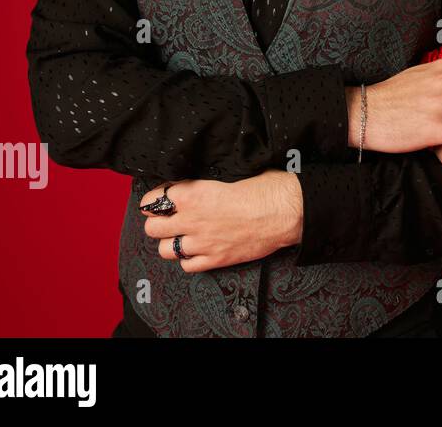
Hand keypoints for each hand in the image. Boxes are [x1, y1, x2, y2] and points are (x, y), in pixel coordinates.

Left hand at [140, 171, 301, 272]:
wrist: (289, 211)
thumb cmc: (267, 188)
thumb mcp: (231, 175)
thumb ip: (206, 184)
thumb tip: (196, 185)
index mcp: (194, 194)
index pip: (153, 200)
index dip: (155, 199)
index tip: (162, 198)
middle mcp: (193, 220)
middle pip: (152, 228)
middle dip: (158, 222)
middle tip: (170, 217)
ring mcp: (203, 243)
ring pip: (165, 250)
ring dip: (171, 241)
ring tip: (183, 234)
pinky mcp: (217, 259)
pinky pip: (187, 266)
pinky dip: (189, 259)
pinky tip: (199, 248)